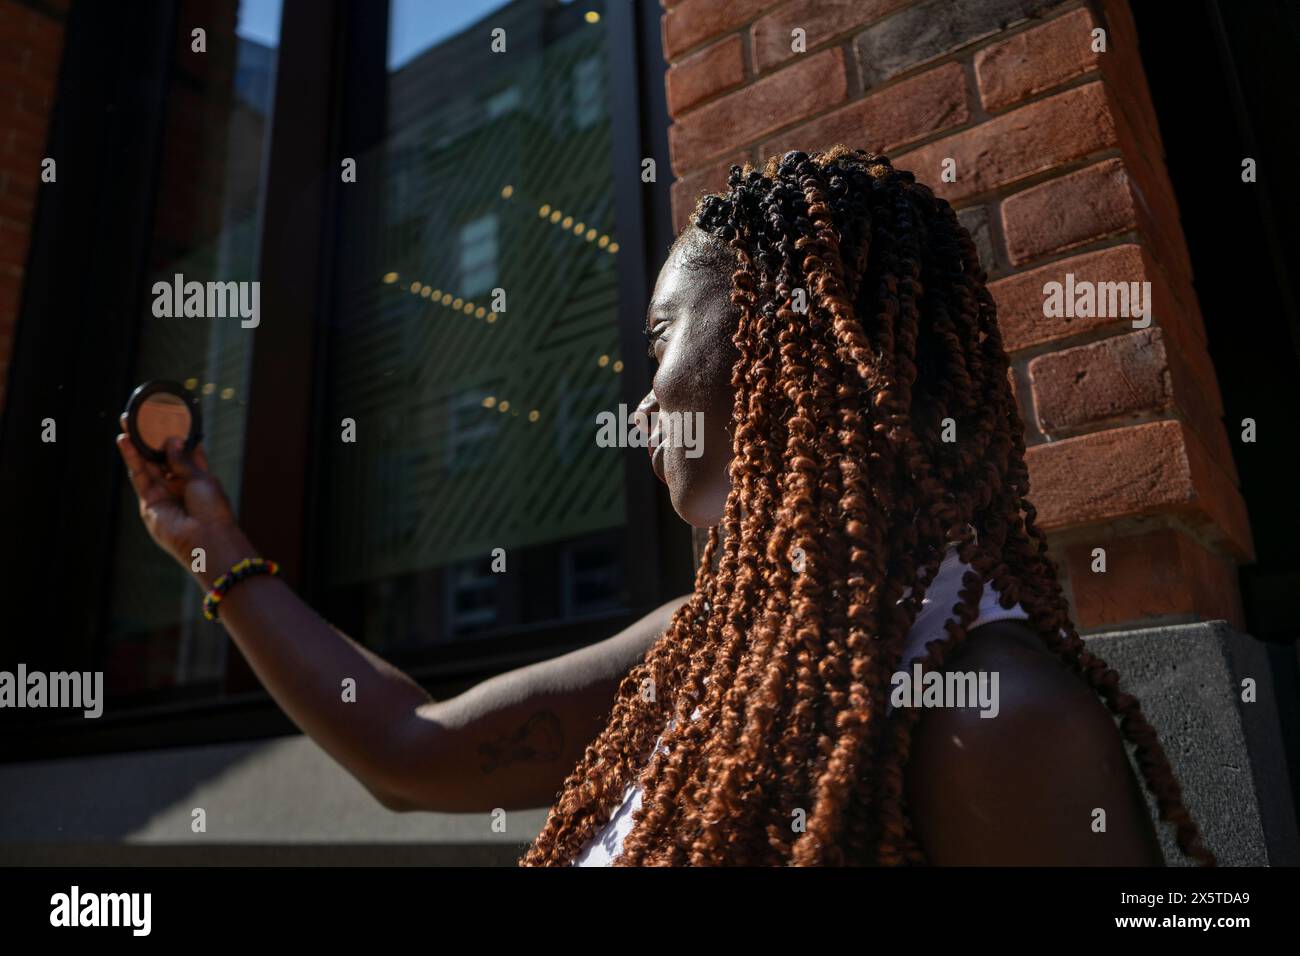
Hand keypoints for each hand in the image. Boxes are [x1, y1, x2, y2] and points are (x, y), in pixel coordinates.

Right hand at [114, 413, 240, 573]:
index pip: (186, 453)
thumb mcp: (200, 478)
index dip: (176, 437)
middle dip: (152, 439)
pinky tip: (125, 441)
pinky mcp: (149, 502)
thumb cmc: (212, 509)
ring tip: (127, 424)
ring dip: (137, 445)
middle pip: (162, 458)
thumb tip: (171, 439)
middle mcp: (180, 486)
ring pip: (147, 465)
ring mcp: (163, 494)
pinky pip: (138, 477)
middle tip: (141, 418)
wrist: (205, 539)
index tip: (168, 418)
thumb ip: (182, 460)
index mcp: (199, 478)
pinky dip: (131, 458)